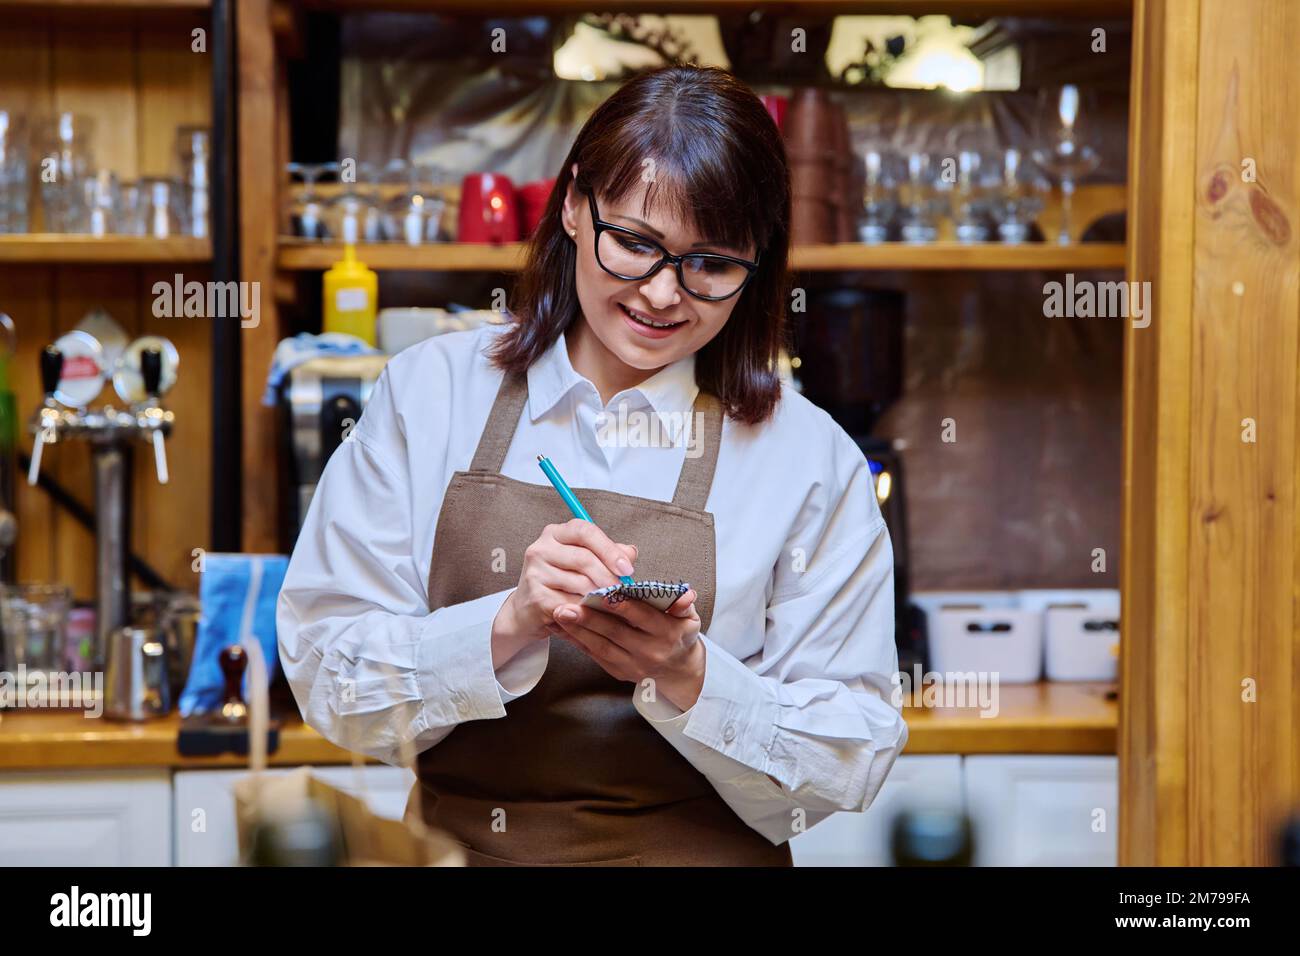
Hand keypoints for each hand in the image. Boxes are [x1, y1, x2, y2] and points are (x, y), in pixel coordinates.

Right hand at [491, 519, 637, 660]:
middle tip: (623, 591)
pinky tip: (594, 614)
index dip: (609, 549)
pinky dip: (587, 610)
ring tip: (610, 603)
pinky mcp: (535, 597)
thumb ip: (608, 555)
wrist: (528, 610)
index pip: (585, 531)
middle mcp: (541, 548)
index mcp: (555, 534)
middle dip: (609, 576)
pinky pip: (571, 604)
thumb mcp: (584, 563)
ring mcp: (535, 573)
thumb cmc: (562, 583)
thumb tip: (631, 553)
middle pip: (584, 558)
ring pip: (580, 583)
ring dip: (600, 596)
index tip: (627, 568)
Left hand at [550, 588, 704, 710]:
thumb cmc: (679, 633)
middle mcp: (649, 652)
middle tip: (566, 605)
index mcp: (666, 634)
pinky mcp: (618, 672)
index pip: (642, 617)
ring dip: (578, 631)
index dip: (622, 606)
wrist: (678, 670)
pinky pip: (595, 656)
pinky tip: (562, 628)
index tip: (602, 593)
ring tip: (559, 615)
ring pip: (601, 646)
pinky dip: (577, 641)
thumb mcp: (689, 618)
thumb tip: (686, 594)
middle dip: (589, 619)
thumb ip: (683, 604)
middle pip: (615, 633)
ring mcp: (632, 665)